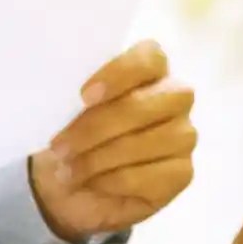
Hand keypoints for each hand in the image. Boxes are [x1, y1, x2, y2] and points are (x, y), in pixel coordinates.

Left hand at [30, 40, 196, 243]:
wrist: (70, 185)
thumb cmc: (71, 135)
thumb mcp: (64, 110)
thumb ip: (75, 93)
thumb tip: (64, 90)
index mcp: (150, 69)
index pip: (149, 59)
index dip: (117, 75)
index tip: (83, 97)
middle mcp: (175, 97)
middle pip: (142, 106)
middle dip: (94, 129)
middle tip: (59, 147)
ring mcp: (184, 135)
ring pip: (144, 143)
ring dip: (97, 159)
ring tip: (68, 169)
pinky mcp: (182, 172)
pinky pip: (148, 176)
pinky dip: (112, 181)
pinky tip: (93, 183)